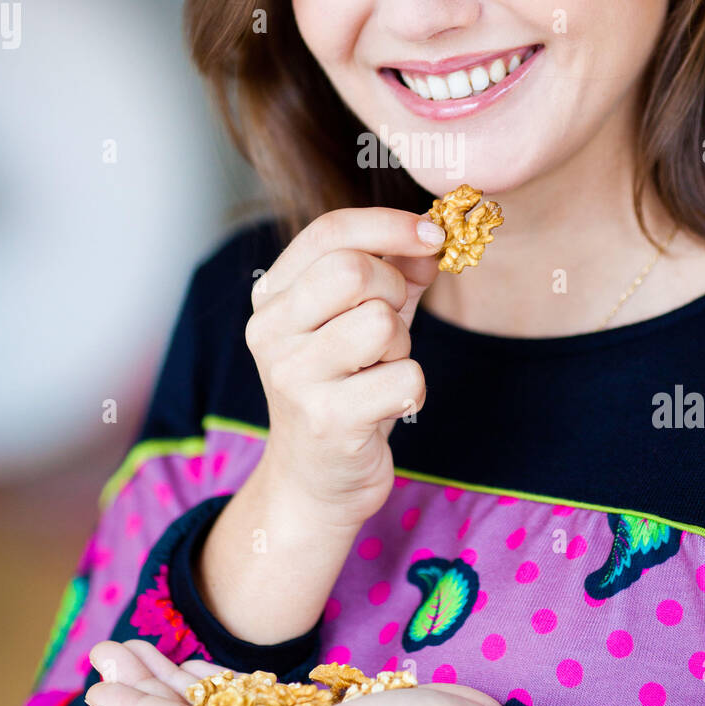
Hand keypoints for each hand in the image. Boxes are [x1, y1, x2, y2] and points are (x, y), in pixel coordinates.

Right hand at [245, 207, 444, 529]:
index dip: (389, 224)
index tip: (433, 234)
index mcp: (273, 297)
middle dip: (394, 290)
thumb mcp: (361, 318)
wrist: (316, 481)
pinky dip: (413, 390)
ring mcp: (293, 378)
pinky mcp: (327, 421)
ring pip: (381, 323)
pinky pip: (405, 379)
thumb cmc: (344, 388)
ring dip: (401, 345)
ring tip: (380, 369)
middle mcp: (272, 333)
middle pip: (352, 270)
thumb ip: (393, 270)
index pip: (329, 232)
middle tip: (390, 325)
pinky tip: (387, 406)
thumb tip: (430, 238)